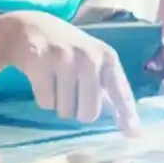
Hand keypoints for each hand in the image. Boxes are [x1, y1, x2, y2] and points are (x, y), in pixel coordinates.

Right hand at [4, 11, 140, 134]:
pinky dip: (43, 97)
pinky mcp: (41, 63)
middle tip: (72, 94)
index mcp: (107, 57)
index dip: (127, 115)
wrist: (29, 27)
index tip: (134, 135)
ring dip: (59, 104)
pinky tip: (41, 78)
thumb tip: (128, 126)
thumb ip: (108, 88)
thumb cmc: (67, 50)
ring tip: (55, 80)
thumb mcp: (93, 61)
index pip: (120, 92)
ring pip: (66, 110)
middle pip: (89, 112)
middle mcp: (90, 57)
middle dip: (79, 112)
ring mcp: (65, 58)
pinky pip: (46, 103)